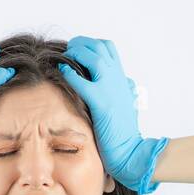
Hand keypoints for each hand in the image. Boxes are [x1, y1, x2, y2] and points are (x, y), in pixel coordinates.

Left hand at [57, 37, 168, 194]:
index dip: (90, 44)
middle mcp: (118, 79)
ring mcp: (111, 89)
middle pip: (99, 46)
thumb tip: (128, 83)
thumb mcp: (129, 104)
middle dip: (80, 43)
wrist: (130, 151)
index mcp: (122, 78)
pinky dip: (71, 74)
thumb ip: (126, 90)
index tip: (77, 51)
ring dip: (76, 54)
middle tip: (68, 51)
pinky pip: (82, 81)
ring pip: (93, 57)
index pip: (107, 48)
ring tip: (65, 59)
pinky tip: (63, 73)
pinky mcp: (102, 103)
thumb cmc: (126, 132)